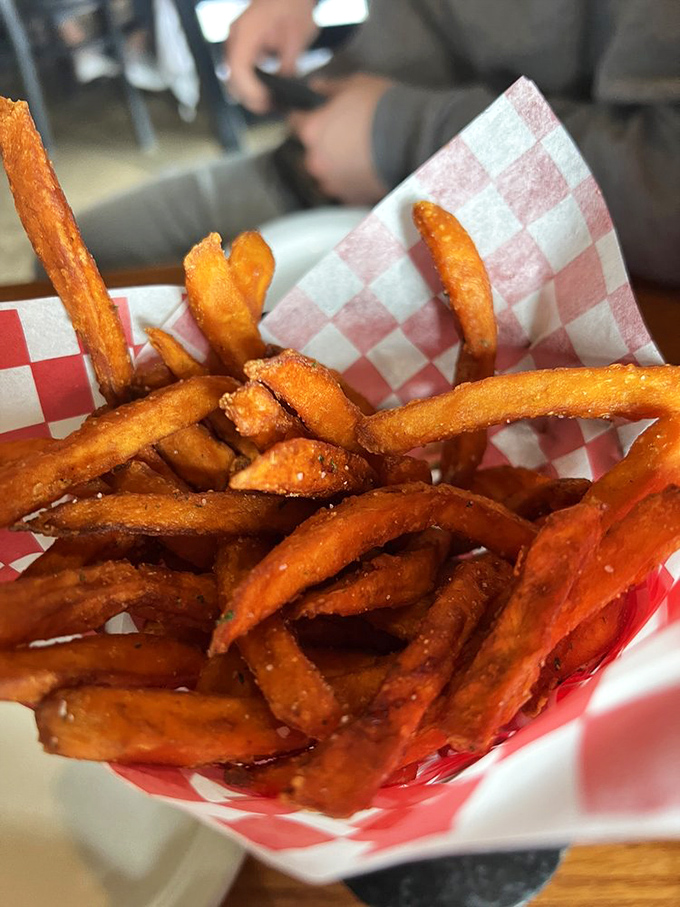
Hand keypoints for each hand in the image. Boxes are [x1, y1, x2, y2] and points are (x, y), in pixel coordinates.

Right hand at [227, 0, 317, 112]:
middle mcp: (235, 35)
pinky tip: (265, 91)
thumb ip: (288, 66)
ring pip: (233, 77)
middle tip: (270, 108)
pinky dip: (250, 83)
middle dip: (250, 97)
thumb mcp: (297, 38)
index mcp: (247, 30)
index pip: (238, 69)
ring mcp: (235, 40)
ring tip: (269, 103)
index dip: (250, 90)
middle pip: (232, 77)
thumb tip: (284, 91)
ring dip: (248, 93)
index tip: (266, 101)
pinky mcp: (241, 45)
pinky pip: (239, 70)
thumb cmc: (293, 5)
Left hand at [290, 74, 391, 204]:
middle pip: (312, 151)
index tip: (315, 115)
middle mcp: (316, 161)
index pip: (294, 122)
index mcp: (312, 131)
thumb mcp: (356, 85)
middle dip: (325, 144)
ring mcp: (332, 183)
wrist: (412, 140)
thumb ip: (330, 88)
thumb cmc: (384, 109)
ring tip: (361, 155)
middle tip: (348, 135)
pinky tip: (368, 170)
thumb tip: (316, 86)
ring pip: (327, 173)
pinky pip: (345, 188)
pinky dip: (352, 181)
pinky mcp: (349, 198)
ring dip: (338, 165)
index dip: (305, 117)